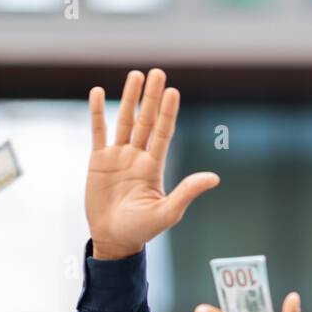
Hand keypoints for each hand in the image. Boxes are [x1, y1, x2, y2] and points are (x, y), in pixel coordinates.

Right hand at [86, 69, 219, 259]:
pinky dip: (97, 112)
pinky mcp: (98, 161)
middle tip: (157, 72)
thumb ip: (187, 192)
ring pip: (124, 121)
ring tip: (136, 75)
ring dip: (129, 98)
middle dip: (151, 97)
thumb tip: (214, 178)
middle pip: (146, 121)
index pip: (163, 133)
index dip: (167, 112)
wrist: (114, 239)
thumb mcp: (167, 212)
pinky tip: (99, 92)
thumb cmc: (142, 229)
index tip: (173, 91)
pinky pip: (98, 132)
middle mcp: (138, 156)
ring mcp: (118, 156)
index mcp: (154, 166)